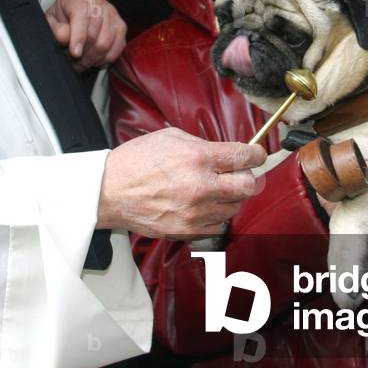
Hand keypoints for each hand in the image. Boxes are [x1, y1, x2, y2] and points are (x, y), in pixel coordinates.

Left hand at [45, 0, 126, 70]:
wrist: (71, 12)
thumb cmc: (60, 16)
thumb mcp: (50, 21)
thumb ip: (56, 29)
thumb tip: (65, 38)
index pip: (82, 15)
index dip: (78, 36)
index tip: (74, 53)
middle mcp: (98, 0)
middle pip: (95, 33)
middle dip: (83, 53)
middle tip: (72, 61)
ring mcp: (112, 13)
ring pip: (106, 43)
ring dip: (92, 58)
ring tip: (81, 62)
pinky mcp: (121, 26)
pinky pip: (117, 48)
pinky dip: (104, 59)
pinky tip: (93, 59)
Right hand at [97, 128, 266, 237]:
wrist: (109, 191)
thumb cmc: (137, 160)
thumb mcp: (171, 137)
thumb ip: (203, 144)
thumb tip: (227, 153)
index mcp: (197, 158)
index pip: (244, 157)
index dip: (257, 154)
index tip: (257, 154)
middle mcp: (200, 186)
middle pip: (249, 186)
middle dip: (249, 177)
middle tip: (240, 173)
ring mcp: (195, 212)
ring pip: (236, 207)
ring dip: (232, 196)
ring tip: (215, 188)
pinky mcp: (188, 230)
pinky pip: (218, 225)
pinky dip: (216, 214)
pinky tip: (203, 204)